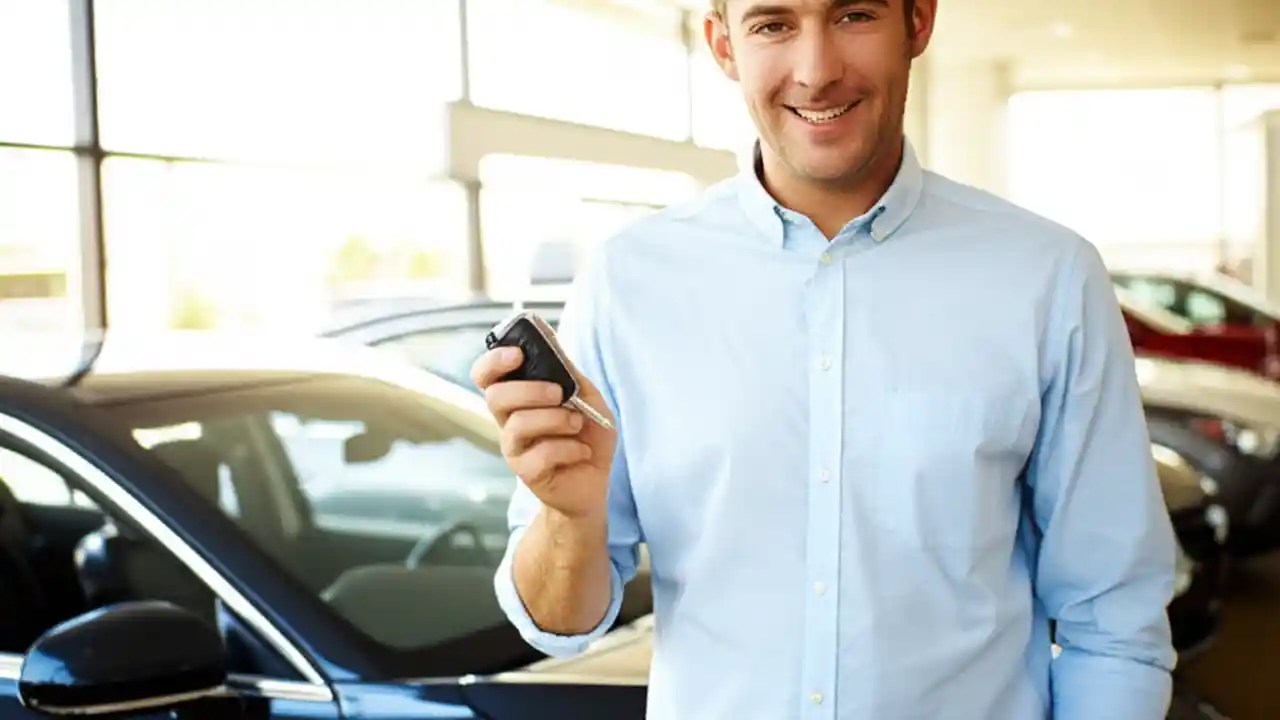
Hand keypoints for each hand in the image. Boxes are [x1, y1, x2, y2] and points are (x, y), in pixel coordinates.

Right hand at [472, 346, 616, 519]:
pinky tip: (581, 452)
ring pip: (519, 424)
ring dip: (556, 419)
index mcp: (519, 397)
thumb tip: (554, 346)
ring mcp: (515, 447)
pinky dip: (569, 448)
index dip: (493, 362)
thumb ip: (571, 375)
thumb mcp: (589, 399)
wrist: (594, 481)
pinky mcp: (527, 472)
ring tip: (577, 424)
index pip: (486, 375)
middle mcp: (509, 421)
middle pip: (495, 396)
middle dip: (529, 390)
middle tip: (558, 394)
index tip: (516, 354)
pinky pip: (541, 454)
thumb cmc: (587, 436)